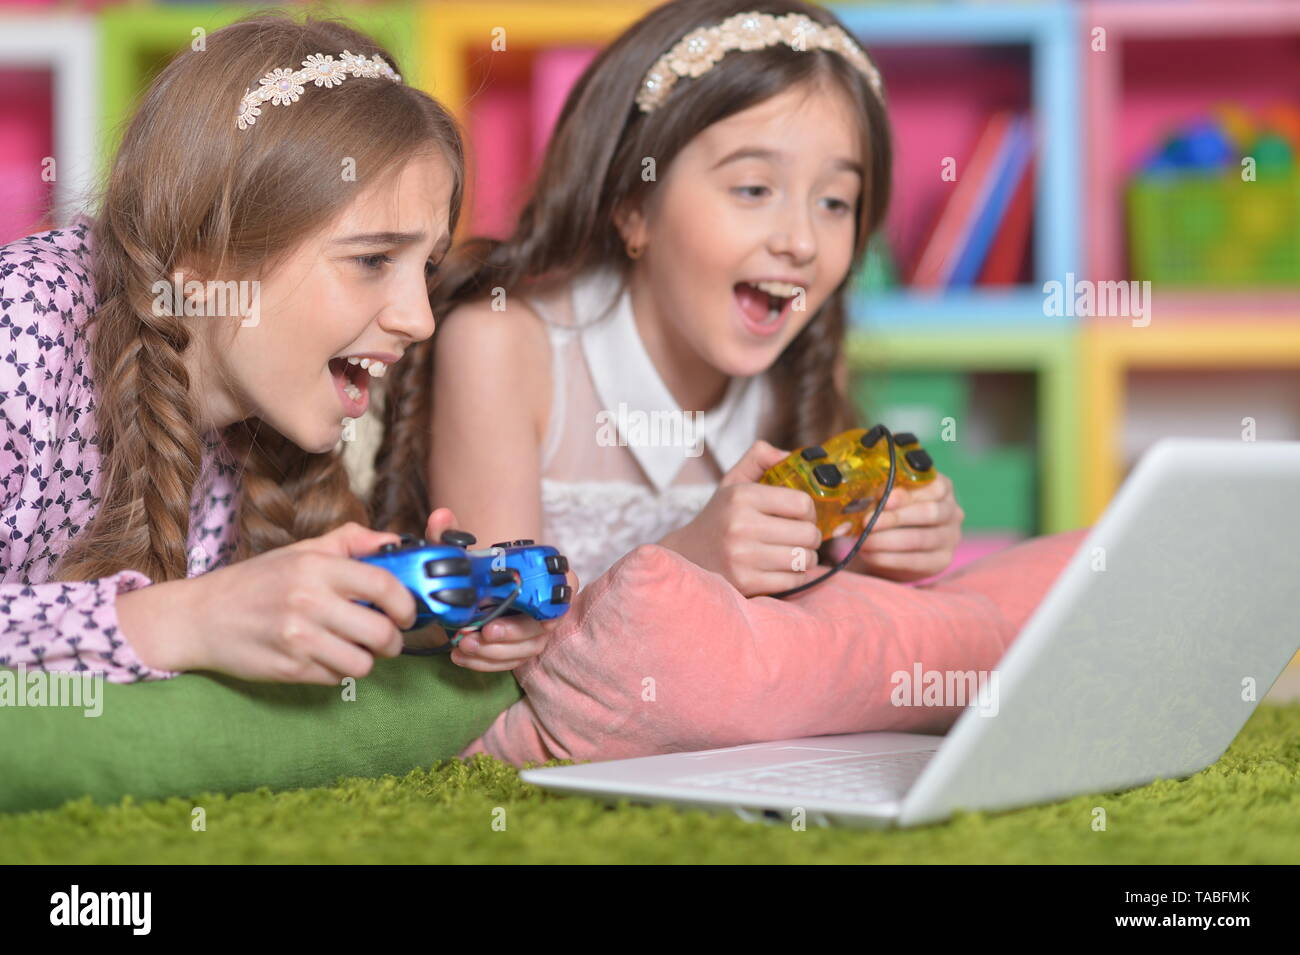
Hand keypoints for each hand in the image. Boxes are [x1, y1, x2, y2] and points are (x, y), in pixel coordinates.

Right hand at [120, 522, 414, 683]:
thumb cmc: (256, 581)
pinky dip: (337, 671)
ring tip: (353, 647)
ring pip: (363, 663)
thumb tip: (394, 541)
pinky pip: (336, 679)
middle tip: (386, 637)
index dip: (406, 603)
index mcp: (316, 567)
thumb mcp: (301, 551)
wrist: (200, 617)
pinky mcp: (289, 670)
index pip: (383, 585)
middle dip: (394, 640)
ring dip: (365, 659)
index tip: (406, 611)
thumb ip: (350, 542)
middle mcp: (308, 602)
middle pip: (381, 632)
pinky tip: (323, 656)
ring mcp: (298, 639)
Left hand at [422, 507, 578, 671]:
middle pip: (540, 627)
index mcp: (545, 578)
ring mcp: (533, 633)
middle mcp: (546, 607)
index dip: (553, 604)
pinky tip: (461, 656)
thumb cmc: (476, 571)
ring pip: (525, 650)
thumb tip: (441, 516)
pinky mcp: (517, 651)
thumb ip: (449, 535)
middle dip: (513, 634)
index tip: (532, 611)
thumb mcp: (460, 552)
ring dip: (495, 652)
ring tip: (465, 645)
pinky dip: (484, 663)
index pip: (565, 589)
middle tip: (484, 632)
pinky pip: (507, 663)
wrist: (471, 593)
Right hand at [658, 439, 826, 596]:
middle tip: (802, 537)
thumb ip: (759, 458)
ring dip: (807, 558)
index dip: (809, 510)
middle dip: (812, 536)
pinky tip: (783, 569)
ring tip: (795, 553)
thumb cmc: (719, 517)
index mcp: (741, 496)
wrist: (687, 555)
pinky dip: (796, 577)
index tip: (802, 515)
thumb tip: (789, 455)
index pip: (801, 503)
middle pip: (808, 534)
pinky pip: (794, 581)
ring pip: (804, 559)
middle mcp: (741, 526)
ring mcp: (742, 557)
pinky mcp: (745, 583)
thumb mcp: (733, 481)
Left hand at [850, 471, 963, 581]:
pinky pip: (915, 561)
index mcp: (943, 488)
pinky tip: (870, 555)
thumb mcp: (890, 498)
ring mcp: (950, 538)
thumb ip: (886, 494)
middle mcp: (952, 511)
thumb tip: (876, 497)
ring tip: (865, 541)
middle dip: (895, 517)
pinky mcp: (942, 561)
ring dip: (888, 540)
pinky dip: (889, 558)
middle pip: (929, 513)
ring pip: (921, 539)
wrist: (895, 547)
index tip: (880, 496)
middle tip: (868, 522)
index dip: (907, 493)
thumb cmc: (893, 512)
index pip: (934, 487)